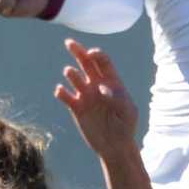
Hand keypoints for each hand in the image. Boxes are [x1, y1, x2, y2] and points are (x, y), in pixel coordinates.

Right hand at [55, 40, 140, 157]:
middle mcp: (97, 85)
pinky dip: (61, 91)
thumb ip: (117, 98)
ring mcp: (86, 96)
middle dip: (78, 51)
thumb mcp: (127, 111)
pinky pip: (65, 96)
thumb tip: (102, 88)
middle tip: (69, 42)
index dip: (97, 55)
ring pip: (74, 77)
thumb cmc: (126, 127)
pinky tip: (61, 91)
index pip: (103, 62)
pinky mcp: (76, 108)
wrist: (115, 146)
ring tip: (71, 73)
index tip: (92, 55)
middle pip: (86, 63)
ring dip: (71, 73)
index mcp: (112, 82)